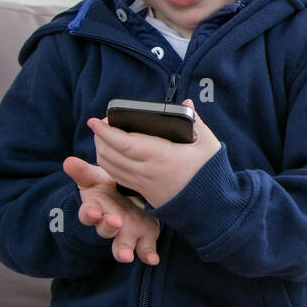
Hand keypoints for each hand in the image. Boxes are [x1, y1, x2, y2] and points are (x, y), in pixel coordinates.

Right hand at [62, 156, 160, 263]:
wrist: (130, 196)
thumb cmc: (109, 186)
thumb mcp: (96, 177)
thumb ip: (83, 172)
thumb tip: (68, 162)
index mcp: (97, 209)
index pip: (88, 214)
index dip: (89, 213)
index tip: (93, 211)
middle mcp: (110, 223)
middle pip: (105, 230)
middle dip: (108, 228)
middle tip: (114, 222)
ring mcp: (127, 232)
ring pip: (122, 245)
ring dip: (123, 250)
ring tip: (126, 257)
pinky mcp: (144, 237)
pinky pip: (144, 249)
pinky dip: (147, 255)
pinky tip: (153, 260)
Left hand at [86, 98, 222, 209]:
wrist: (211, 204)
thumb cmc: (209, 172)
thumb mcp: (208, 143)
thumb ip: (195, 121)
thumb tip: (186, 102)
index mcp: (162, 157)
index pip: (125, 144)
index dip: (107, 132)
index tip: (95, 121)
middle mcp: (148, 171)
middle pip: (111, 155)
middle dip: (99, 138)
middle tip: (99, 124)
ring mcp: (143, 183)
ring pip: (111, 167)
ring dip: (101, 151)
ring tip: (101, 136)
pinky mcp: (143, 191)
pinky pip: (118, 177)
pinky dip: (108, 164)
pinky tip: (110, 154)